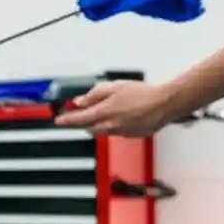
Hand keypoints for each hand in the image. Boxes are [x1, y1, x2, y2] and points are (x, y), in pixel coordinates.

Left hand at [53, 81, 178, 135]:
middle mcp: (110, 126)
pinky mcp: (132, 135)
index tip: (58, 120)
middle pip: (88, 128)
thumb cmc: (142, 93)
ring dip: (100, 123)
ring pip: (102, 131)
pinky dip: (116, 125)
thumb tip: (79, 101)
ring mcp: (121, 133)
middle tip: (85, 111)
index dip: (65, 120)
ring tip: (111, 109)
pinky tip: (126, 114)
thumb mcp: (113, 87)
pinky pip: (117, 132)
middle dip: (84, 121)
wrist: (166, 103)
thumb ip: (93, 95)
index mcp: (103, 113)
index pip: (77, 120)